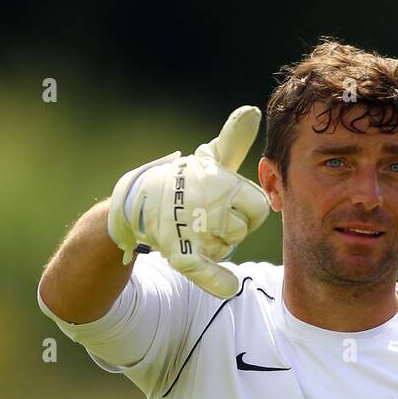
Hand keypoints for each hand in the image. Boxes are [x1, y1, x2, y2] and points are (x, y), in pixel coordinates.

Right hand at [107, 106, 270, 297]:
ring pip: (226, 249)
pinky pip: (204, 272)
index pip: (258, 207)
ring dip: (217, 245)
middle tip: (211, 217)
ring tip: (197, 229)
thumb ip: (234, 141)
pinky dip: (217, 281)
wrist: (139, 201)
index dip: (249, 210)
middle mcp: (207, 203)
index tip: (232, 205)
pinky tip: (230, 287)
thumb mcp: (210, 159)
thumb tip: (253, 112)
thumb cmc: (185, 180)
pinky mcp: (179, 253)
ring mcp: (192, 229)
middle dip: (233, 228)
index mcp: (218, 180)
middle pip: (243, 230)